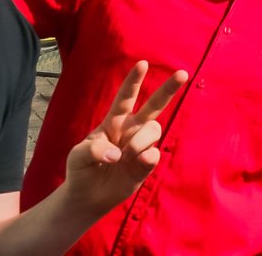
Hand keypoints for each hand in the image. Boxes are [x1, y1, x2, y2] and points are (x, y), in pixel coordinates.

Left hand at [61, 61, 185, 212]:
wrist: (87, 197)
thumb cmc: (81, 169)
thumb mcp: (78, 156)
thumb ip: (94, 149)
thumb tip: (119, 154)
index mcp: (114, 121)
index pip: (125, 97)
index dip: (134, 81)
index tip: (143, 63)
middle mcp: (131, 130)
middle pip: (154, 105)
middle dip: (168, 89)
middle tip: (183, 73)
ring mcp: (140, 146)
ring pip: (153, 130)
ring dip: (140, 141)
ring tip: (126, 156)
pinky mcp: (146, 165)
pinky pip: (154, 154)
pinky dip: (147, 157)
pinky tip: (138, 161)